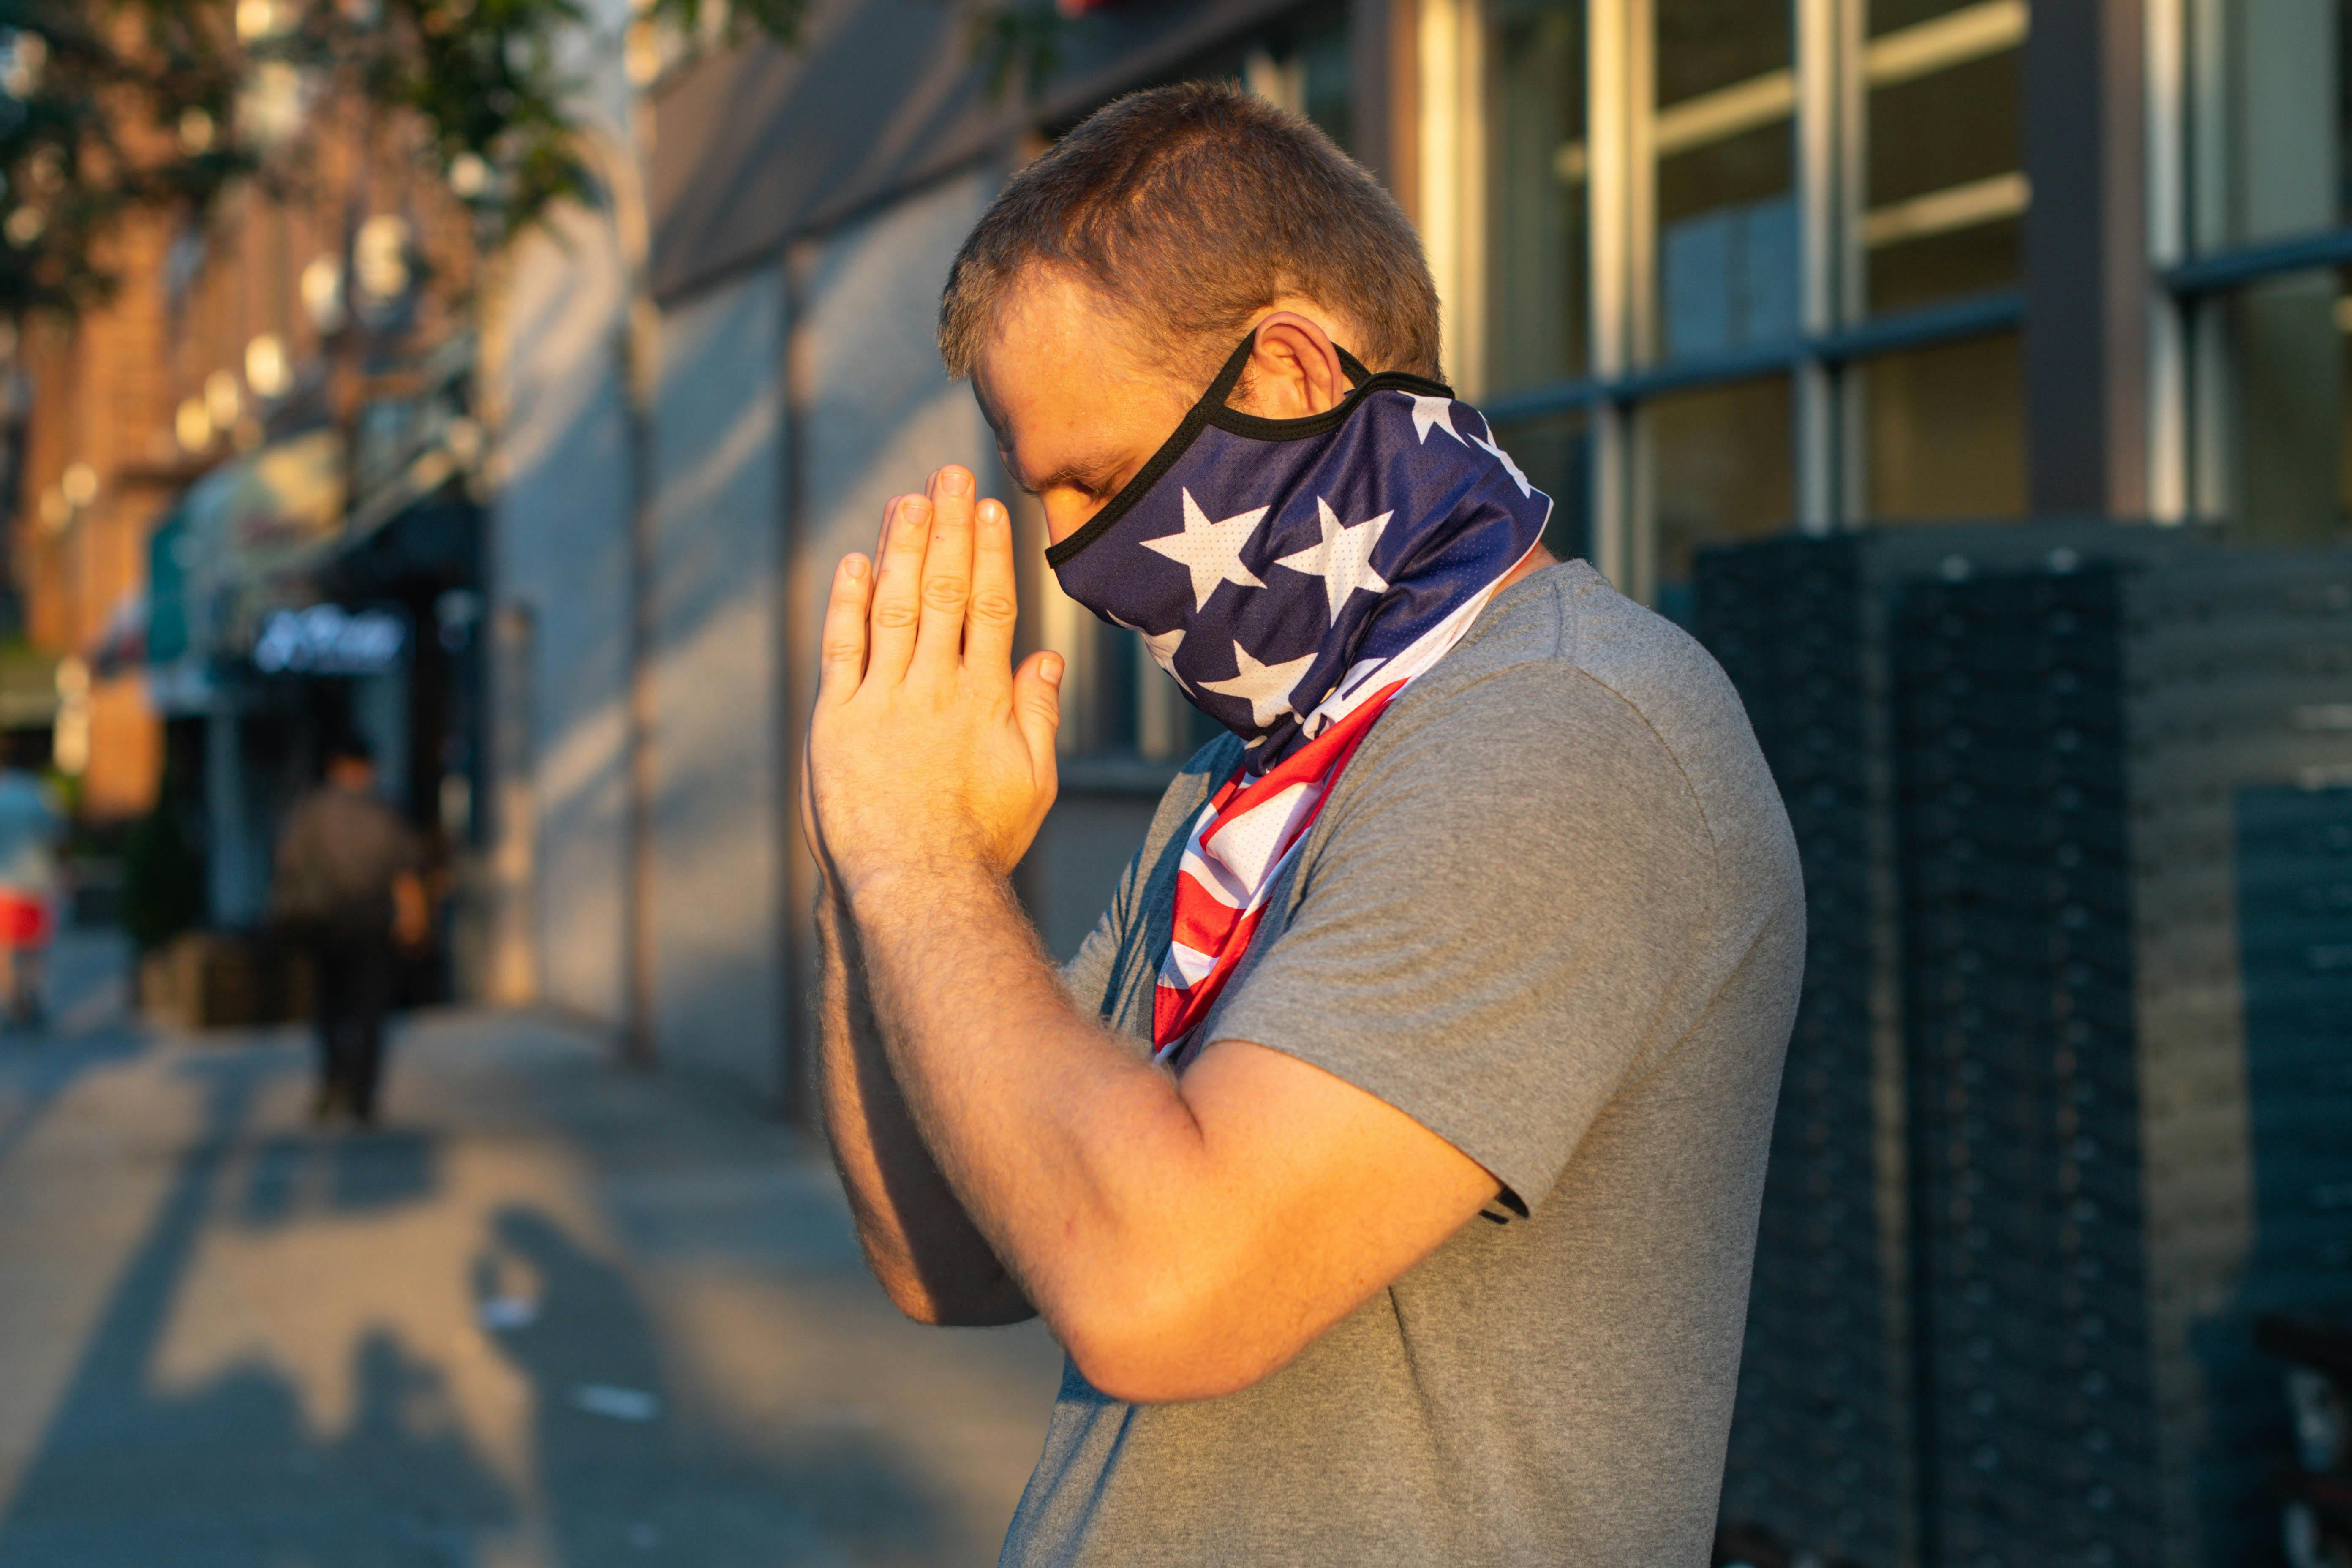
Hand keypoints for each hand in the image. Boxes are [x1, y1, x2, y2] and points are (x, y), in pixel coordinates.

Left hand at [806, 465, 1061, 898]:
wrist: (915, 887)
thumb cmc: (981, 843)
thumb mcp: (1033, 783)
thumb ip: (1038, 714)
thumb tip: (1047, 656)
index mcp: (984, 698)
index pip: (991, 607)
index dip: (990, 553)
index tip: (989, 507)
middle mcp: (935, 687)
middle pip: (943, 591)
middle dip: (947, 528)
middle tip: (948, 473)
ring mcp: (882, 700)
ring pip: (892, 607)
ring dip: (900, 548)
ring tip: (907, 499)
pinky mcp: (835, 721)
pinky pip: (840, 648)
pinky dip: (845, 602)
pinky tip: (853, 561)